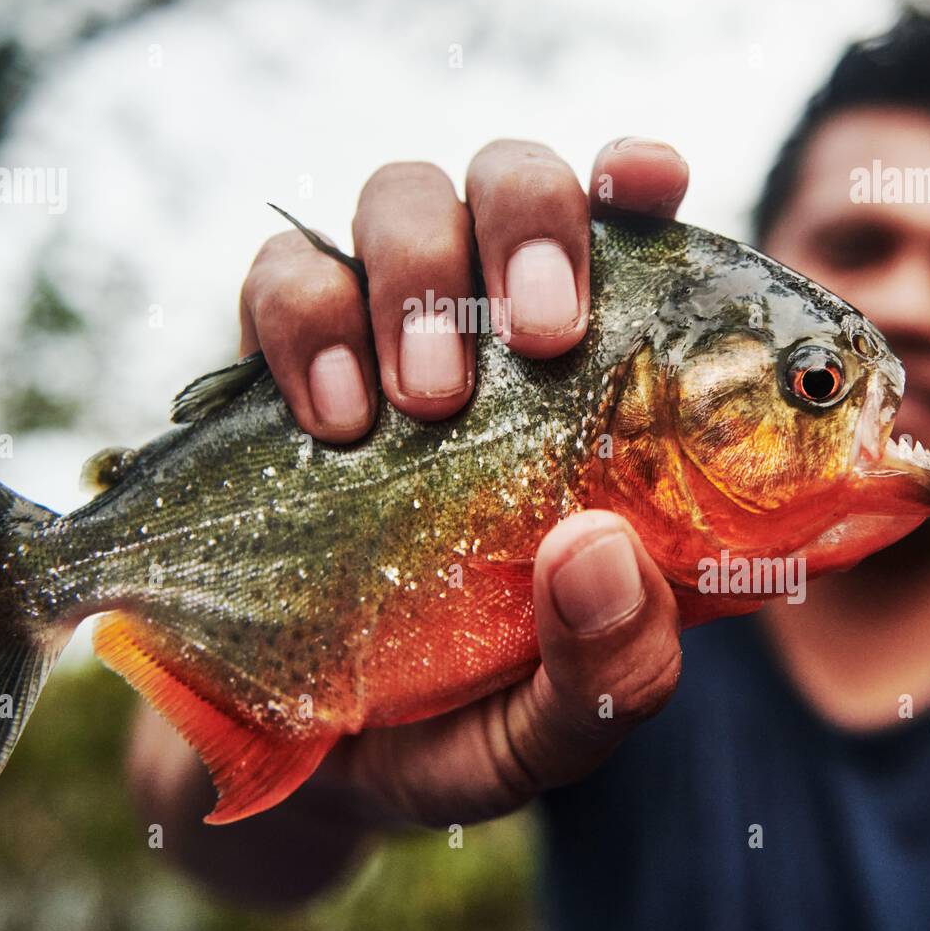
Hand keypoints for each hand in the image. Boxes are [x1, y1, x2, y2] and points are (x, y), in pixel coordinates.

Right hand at [128, 139, 689, 857]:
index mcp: (599, 393)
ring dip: (417, 275)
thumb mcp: (552, 730)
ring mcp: (385, 328)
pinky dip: (304, 324)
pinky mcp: (283, 353)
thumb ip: (608, 671)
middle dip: (529, 226)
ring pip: (400, 196)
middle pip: (516, 179)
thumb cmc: (462, 716)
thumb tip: (599, 552)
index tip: (646, 180)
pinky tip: (330, 420)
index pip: (637, 238)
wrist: (308, 753)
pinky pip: (283, 275)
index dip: (638, 177)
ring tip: (420, 403)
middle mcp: (494, 330)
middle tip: (541, 336)